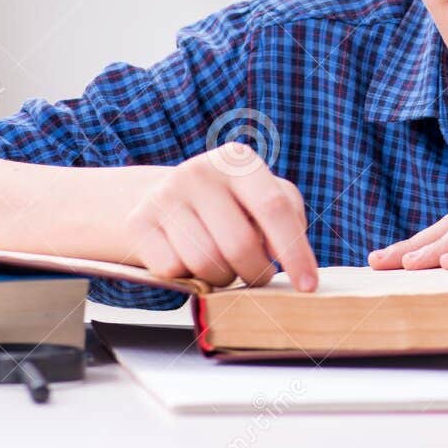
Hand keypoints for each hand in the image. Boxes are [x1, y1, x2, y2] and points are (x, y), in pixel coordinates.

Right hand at [122, 147, 318, 290]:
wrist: (163, 197)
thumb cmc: (228, 204)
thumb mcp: (263, 196)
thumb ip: (288, 219)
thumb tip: (293, 260)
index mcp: (237, 160)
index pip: (273, 207)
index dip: (295, 252)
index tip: (308, 286)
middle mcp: (199, 171)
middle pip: (240, 244)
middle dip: (256, 273)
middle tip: (258, 276)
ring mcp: (165, 195)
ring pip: (207, 265)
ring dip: (222, 279)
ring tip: (223, 266)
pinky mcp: (138, 223)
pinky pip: (174, 272)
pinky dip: (187, 278)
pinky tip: (190, 261)